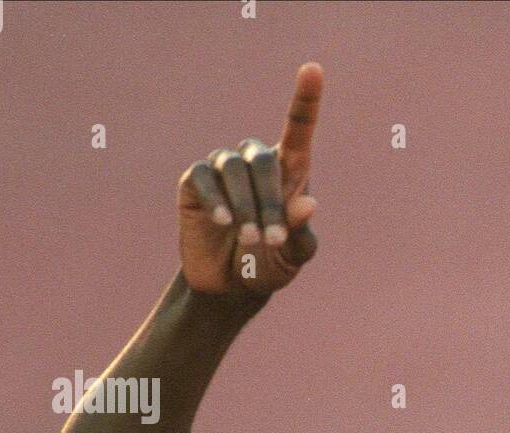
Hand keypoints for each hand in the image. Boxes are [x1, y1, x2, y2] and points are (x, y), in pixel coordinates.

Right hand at [176, 62, 322, 295]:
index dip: (306, 98)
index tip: (314, 69)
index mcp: (290, 171)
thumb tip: (308, 204)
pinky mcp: (196, 181)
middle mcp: (256, 161)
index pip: (299, 128)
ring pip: (234, 169)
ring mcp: (224, 168)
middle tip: (272, 240)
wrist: (232, 286)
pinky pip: (205, 178)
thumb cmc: (270, 264)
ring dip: (245, 206)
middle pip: (263, 160)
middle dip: (270, 202)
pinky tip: (224, 222)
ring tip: (249, 239)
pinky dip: (217, 200)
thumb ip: (302, 233)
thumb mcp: (292, 256)